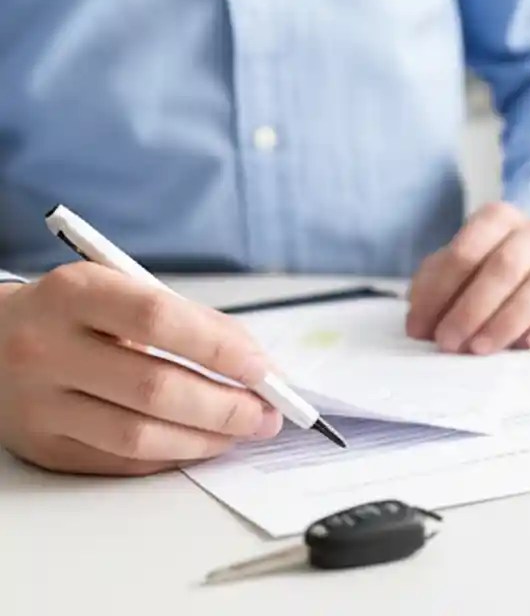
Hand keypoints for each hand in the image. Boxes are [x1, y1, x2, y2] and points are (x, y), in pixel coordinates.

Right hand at [0, 263, 282, 475]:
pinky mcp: (43, 447)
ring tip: (241, 433)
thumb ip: (191, 321)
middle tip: (266, 413)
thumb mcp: (122, 291)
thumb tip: (258, 366)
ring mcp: (39, 403)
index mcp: (74, 293)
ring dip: (205, 439)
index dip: (220, 348)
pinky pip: (121, 461)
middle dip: (225, 406)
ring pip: (138, 435)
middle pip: (153, 387)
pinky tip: (200, 444)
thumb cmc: (77, 314)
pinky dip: (172, 455)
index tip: (263, 370)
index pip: (159, 321)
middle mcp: (48, 347)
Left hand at [406, 202, 529, 353]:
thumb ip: (434, 288)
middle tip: (449, 342)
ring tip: (481, 349)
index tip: (421, 328)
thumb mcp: (459, 268)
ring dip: (507, 320)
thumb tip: (418, 324)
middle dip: (472, 308)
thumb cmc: (493, 269)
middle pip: (504, 266)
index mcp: (498, 219)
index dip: (440, 292)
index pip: (466, 251)